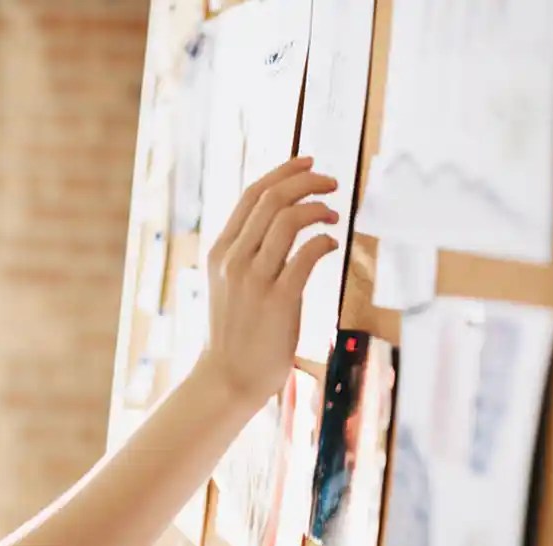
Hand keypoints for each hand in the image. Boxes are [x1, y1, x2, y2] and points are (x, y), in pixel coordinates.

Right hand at [195, 156, 339, 406]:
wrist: (229, 376)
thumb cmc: (237, 331)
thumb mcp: (230, 284)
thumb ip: (247, 252)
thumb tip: (279, 221)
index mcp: (220, 251)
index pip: (252, 195)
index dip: (284, 172)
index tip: (309, 162)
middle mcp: (233, 259)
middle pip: (272, 199)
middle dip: (307, 182)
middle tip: (331, 183)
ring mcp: (254, 279)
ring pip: (288, 220)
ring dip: (318, 209)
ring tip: (333, 215)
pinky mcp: (277, 300)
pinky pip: (307, 254)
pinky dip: (324, 241)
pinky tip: (330, 245)